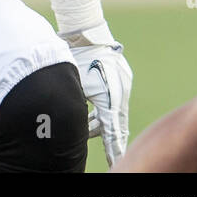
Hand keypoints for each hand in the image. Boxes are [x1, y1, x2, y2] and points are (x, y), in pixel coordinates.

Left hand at [65, 23, 132, 165]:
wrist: (85, 34)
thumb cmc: (76, 59)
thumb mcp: (74, 86)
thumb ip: (77, 108)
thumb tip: (74, 128)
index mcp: (110, 99)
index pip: (112, 131)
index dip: (114, 149)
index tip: (116, 162)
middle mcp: (120, 94)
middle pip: (116, 123)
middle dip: (112, 139)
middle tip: (112, 156)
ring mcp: (122, 85)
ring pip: (113, 111)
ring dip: (102, 123)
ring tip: (88, 134)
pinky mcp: (119, 77)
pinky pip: (113, 98)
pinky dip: (104, 108)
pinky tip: (92, 115)